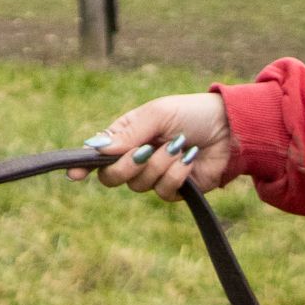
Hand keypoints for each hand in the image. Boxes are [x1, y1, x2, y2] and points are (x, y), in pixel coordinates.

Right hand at [66, 90, 231, 200]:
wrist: (230, 128)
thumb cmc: (190, 113)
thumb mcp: (157, 114)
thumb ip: (129, 132)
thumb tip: (98, 149)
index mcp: (127, 136)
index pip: (98, 154)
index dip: (84, 165)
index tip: (74, 174)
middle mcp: (136, 157)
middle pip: (112, 176)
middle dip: (127, 166)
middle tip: (144, 151)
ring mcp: (155, 174)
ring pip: (140, 184)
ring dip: (160, 164)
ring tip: (179, 146)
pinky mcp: (176, 189)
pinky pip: (164, 191)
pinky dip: (176, 175)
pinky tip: (188, 160)